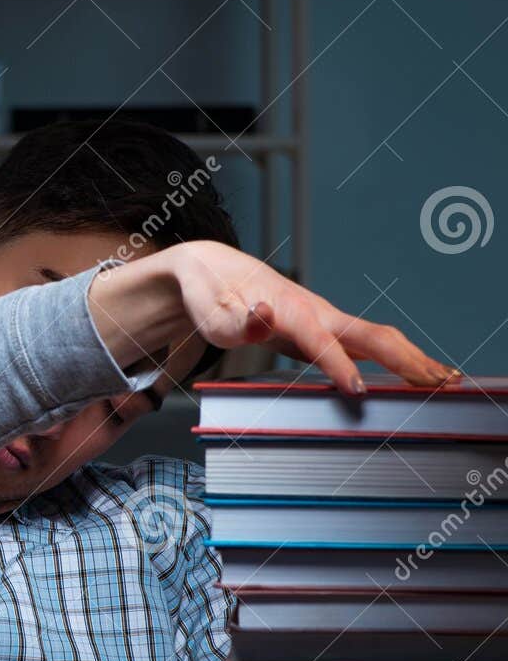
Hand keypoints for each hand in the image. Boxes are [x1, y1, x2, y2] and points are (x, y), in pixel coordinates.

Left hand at [88, 241, 455, 394]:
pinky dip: (399, 356)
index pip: (321, 343)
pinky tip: (418, 373)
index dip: (338, 367)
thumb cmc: (211, 296)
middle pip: (371, 336)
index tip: (358, 392)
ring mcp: (326, 318)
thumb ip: (239, 321)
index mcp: (291, 311)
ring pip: (378, 338)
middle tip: (438, 384)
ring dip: (413, 358)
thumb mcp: (213, 315)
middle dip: (406, 359)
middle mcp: (317, 312)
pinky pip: (369, 343)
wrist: (213, 268)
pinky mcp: (326, 327)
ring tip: (448, 380)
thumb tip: (262, 314)